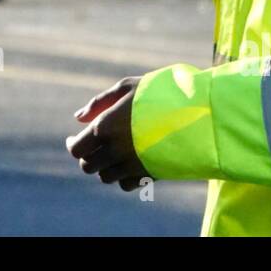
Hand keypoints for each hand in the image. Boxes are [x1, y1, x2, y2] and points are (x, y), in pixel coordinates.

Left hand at [66, 77, 149, 191]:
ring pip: (105, 177)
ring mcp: (132, 165)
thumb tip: (78, 118)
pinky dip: (122, 176)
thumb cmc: (160, 93)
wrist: (198, 113)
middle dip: (88, 156)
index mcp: (105, 127)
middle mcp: (115, 150)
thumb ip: (100, 102)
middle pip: (88, 166)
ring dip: (104, 166)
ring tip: (112, 151)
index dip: (72, 145)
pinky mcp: (149, 175)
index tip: (74, 139)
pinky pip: (125, 184)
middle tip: (94, 145)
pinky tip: (128, 161)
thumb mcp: (128, 86)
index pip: (77, 149)